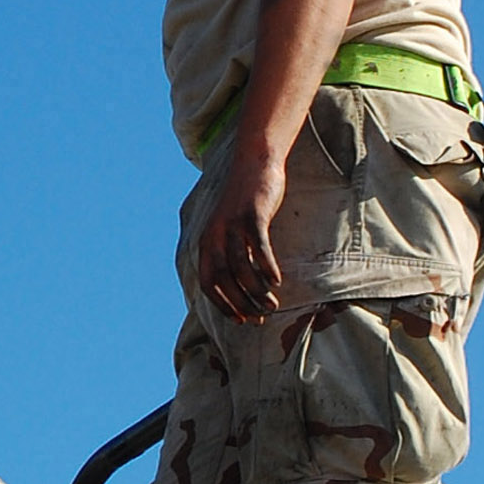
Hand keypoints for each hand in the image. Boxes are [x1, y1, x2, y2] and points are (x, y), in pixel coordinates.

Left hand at [198, 142, 286, 320]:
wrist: (255, 163)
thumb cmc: (247, 203)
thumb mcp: (231, 230)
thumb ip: (232, 254)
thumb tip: (243, 288)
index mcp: (207, 242)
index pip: (207, 283)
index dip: (222, 305)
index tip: (241, 320)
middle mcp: (214, 235)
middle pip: (223, 279)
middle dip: (241, 303)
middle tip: (261, 316)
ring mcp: (232, 224)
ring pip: (240, 267)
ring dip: (256, 290)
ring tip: (272, 304)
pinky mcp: (252, 215)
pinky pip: (257, 247)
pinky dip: (266, 267)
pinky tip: (276, 281)